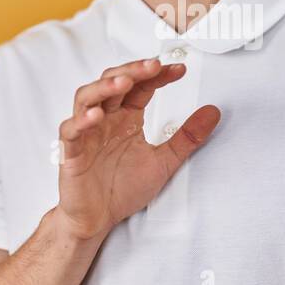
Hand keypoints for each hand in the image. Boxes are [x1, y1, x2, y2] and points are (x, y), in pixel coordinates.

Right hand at [55, 56, 220, 240]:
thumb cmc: (122, 188)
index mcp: (125, 117)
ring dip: (104, 87)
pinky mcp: (70, 152)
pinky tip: (96, 115)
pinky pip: (70, 131)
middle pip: (113, 82)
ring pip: (87, 97)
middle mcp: (105, 119)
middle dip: (133, 70)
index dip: (158, 75)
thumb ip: (187, 137)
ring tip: (124, 82)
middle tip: (154, 65)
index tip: (180, 70)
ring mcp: (86, 133)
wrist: (97, 219)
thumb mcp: (164, 161)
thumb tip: (214, 112)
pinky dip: (81, 121)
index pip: (141, 86)